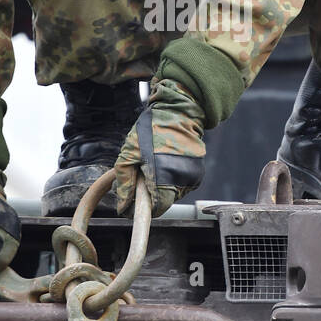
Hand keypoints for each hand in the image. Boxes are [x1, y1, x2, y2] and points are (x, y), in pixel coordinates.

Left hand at [114, 76, 204, 215]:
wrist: (179, 112)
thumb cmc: (153, 129)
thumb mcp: (129, 152)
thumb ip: (124, 181)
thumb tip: (123, 204)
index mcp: (164, 178)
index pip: (155, 209)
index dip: (142, 208)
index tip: (132, 202)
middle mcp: (182, 181)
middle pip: (164, 202)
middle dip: (151, 193)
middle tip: (143, 174)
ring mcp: (192, 178)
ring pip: (172, 193)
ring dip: (162, 185)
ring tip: (155, 164)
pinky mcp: (197, 173)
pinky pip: (180, 184)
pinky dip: (171, 178)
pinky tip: (166, 162)